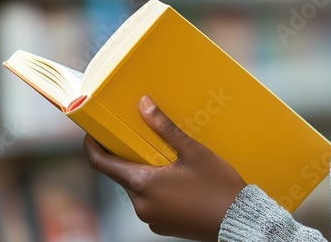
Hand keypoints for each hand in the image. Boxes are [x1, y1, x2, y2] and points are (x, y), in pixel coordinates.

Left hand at [84, 95, 247, 240]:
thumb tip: (143, 104)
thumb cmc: (218, 185)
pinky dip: (155, 189)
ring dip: (143, 173)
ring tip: (163, 158)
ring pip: (137, 190)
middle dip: (127, 157)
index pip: (102, 165)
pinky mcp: (162, 226)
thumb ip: (165, 128)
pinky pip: (150, 203)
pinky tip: (175, 179)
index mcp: (144, 184)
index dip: (92, 147)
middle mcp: (141, 205)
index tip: (91, 133)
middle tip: (138, 137)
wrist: (239, 221)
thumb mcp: (193, 151)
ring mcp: (151, 219)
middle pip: (122, 175)